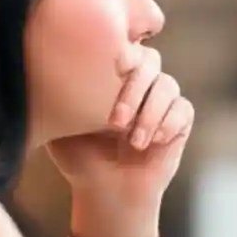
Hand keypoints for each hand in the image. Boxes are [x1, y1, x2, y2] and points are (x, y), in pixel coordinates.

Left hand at [47, 47, 193, 216]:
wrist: (106, 190)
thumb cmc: (79, 155)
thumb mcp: (62, 119)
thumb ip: (62, 89)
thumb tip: (52, 58)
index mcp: (110, 74)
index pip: (124, 45)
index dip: (123, 51)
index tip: (110, 74)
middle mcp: (139, 82)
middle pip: (150, 61)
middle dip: (134, 90)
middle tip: (115, 122)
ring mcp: (161, 100)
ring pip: (168, 85)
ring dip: (151, 112)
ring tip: (134, 141)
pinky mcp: (179, 121)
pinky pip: (183, 109)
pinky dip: (169, 123)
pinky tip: (153, 141)